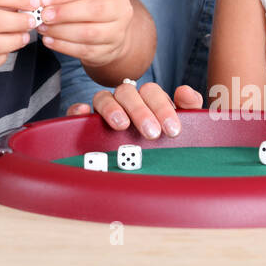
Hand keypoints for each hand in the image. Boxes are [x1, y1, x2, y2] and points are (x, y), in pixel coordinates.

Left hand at [36, 0, 135, 69]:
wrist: (113, 30)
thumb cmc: (93, 5)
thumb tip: (43, 1)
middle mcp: (120, 9)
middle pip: (93, 10)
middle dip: (64, 13)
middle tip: (44, 15)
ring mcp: (116, 32)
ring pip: (88, 33)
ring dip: (61, 31)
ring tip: (43, 28)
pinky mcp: (108, 51)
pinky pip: (84, 50)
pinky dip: (63, 46)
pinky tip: (50, 40)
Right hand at [66, 81, 204, 139]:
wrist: (146, 174)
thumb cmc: (164, 145)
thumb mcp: (181, 129)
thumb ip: (188, 110)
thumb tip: (185, 93)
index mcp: (148, 101)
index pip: (152, 92)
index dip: (162, 107)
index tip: (172, 129)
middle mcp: (125, 103)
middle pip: (128, 92)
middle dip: (141, 111)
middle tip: (151, 134)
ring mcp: (104, 112)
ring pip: (103, 97)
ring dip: (112, 108)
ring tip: (122, 126)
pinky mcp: (86, 125)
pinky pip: (77, 111)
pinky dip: (78, 110)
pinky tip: (84, 113)